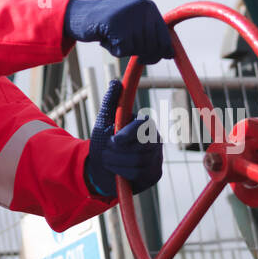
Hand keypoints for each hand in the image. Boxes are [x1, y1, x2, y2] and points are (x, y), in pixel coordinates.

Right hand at [63, 0, 172, 63]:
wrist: (80, 14)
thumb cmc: (108, 22)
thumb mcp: (132, 22)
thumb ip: (150, 34)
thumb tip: (170, 53)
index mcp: (148, 7)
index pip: (164, 36)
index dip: (161, 52)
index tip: (152, 58)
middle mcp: (141, 9)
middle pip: (153, 46)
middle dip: (143, 54)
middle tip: (126, 49)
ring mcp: (129, 17)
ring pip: (138, 50)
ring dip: (125, 50)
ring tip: (112, 37)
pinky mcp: (116, 27)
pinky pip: (123, 51)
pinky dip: (114, 51)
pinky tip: (105, 39)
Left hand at [83, 79, 162, 197]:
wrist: (101, 167)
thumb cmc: (104, 141)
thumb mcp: (103, 122)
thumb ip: (110, 102)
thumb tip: (116, 83)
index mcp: (145, 125)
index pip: (144, 126)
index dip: (129, 133)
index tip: (114, 139)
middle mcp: (155, 140)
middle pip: (141, 147)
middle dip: (117, 151)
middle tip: (106, 150)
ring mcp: (157, 158)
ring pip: (138, 163)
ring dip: (116, 162)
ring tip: (108, 159)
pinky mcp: (154, 174)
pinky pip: (139, 175)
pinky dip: (123, 173)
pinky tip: (117, 170)